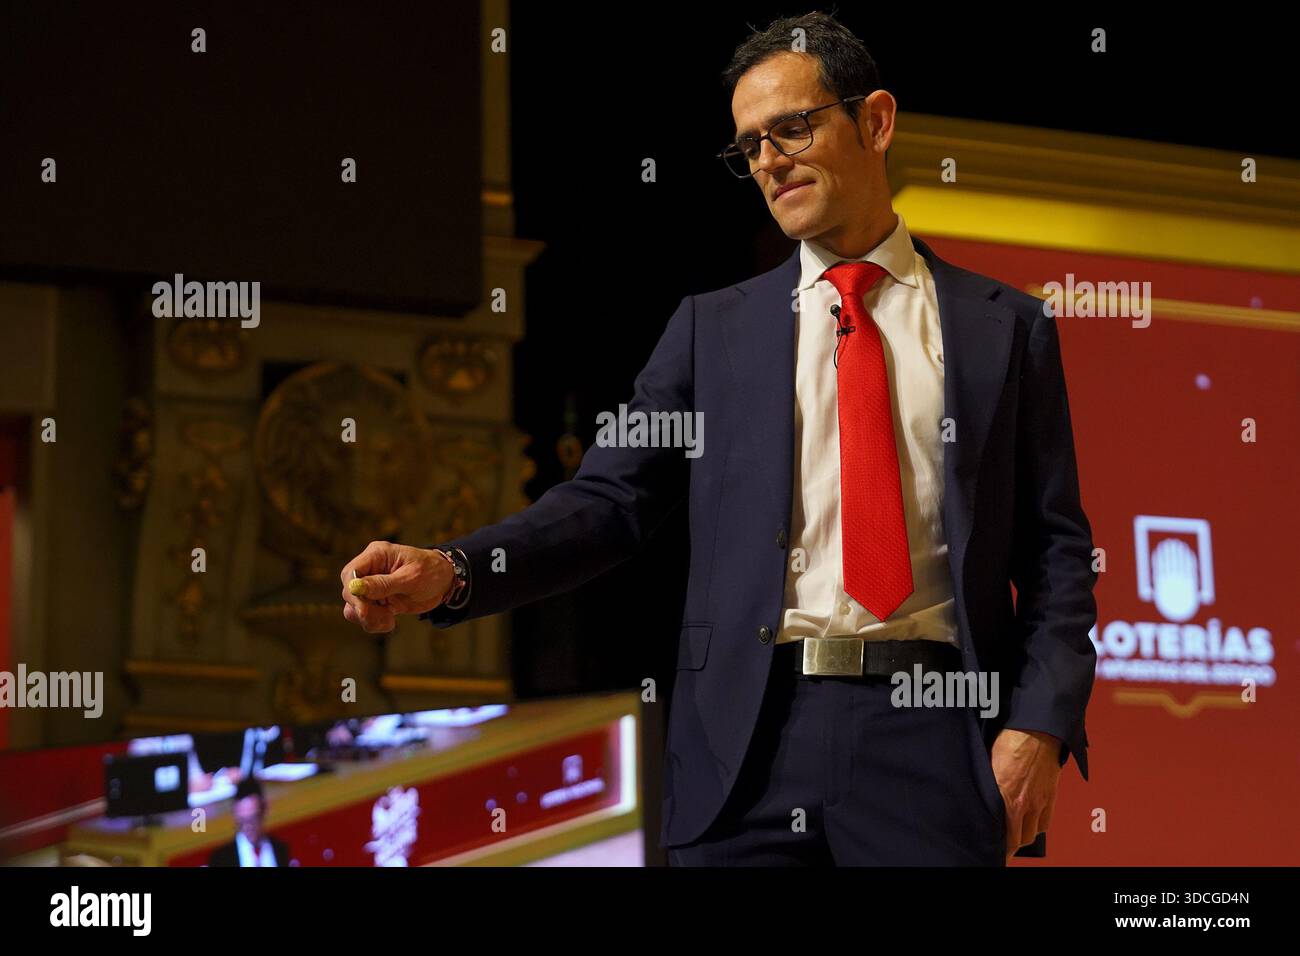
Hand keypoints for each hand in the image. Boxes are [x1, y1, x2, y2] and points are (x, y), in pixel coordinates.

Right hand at [340, 541, 456, 633]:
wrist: (445, 582)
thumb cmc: (431, 572)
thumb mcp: (411, 578)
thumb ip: (384, 584)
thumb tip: (356, 588)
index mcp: (376, 555)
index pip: (350, 573)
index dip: (353, 592)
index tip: (365, 609)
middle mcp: (370, 569)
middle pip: (350, 592)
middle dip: (364, 609)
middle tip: (386, 616)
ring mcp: (372, 586)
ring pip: (354, 607)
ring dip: (369, 619)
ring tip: (390, 620)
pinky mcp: (377, 601)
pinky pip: (365, 616)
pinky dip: (374, 623)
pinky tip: (391, 622)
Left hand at [990, 727, 1061, 860]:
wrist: (1038, 730)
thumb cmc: (1010, 740)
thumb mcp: (989, 763)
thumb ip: (987, 785)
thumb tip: (981, 796)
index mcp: (1003, 796)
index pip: (1001, 834)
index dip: (997, 848)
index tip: (990, 852)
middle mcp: (1023, 803)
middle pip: (1018, 839)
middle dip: (1009, 847)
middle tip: (1001, 848)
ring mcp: (1038, 801)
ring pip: (1032, 833)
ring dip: (1023, 838)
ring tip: (1015, 838)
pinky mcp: (1050, 796)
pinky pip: (1045, 822)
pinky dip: (1038, 827)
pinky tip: (1030, 824)